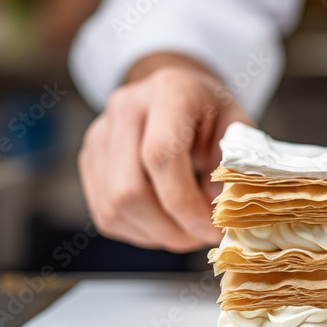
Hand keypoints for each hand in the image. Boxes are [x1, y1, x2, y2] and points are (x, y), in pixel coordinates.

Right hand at [79, 54, 251, 251]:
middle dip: (169, 228)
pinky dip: (139, 230)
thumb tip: (216, 205)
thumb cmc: (210, 109)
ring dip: (155, 233)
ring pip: (114, 207)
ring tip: (187, 231)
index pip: (160, 155)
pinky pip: (106, 213)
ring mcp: (99, 135)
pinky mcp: (89, 160)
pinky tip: (165, 223)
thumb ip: (232, 164)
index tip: (210, 228)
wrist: (175, 89)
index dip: (184, 202)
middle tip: (201, 237)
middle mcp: (125, 110)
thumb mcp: (237, 126)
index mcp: (168, 92)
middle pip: (129, 189)